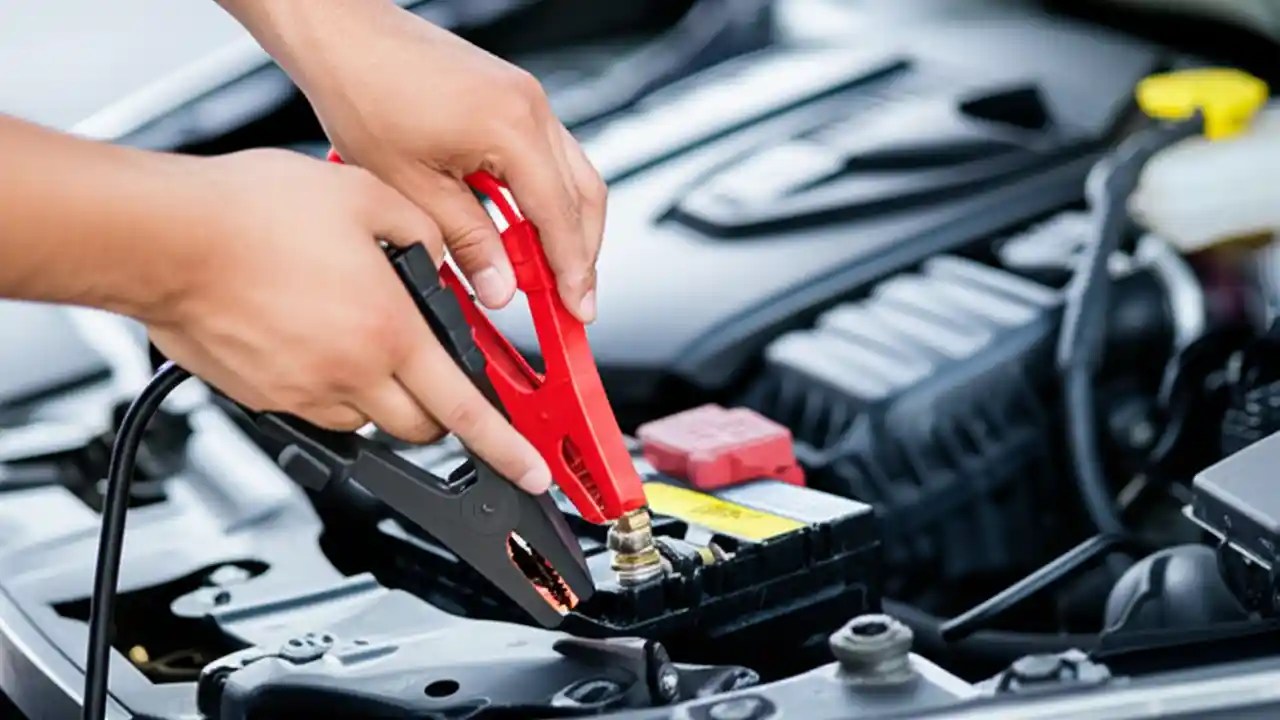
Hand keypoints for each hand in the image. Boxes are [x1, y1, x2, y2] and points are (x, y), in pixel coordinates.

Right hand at [143, 149, 551, 492]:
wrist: (164, 236)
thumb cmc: (251, 212)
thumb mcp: (365, 196)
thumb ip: (420, 233)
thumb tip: (440, 258)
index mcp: (387, 332)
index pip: (465, 410)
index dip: (505, 449)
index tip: (529, 472)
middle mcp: (347, 374)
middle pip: (420, 429)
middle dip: (442, 414)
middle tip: (440, 377)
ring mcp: (301, 392)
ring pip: (367, 422)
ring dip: (384, 399)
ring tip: (363, 339)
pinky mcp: (261, 396)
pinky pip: (314, 411)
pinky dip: (331, 390)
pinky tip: (314, 338)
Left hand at [236, 1, 605, 320]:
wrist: (342, 35)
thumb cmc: (364, 89)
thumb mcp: (412, 186)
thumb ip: (467, 242)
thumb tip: (499, 285)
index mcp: (511, 126)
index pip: (560, 216)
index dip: (572, 270)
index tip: (576, 309)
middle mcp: (530, 106)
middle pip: (583, 195)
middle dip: (581, 253)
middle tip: (569, 301)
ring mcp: (525, 97)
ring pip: (572, 175)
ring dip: (565, 226)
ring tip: (544, 273)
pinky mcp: (510, 96)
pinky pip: (547, 154)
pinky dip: (543, 197)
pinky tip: (521, 227)